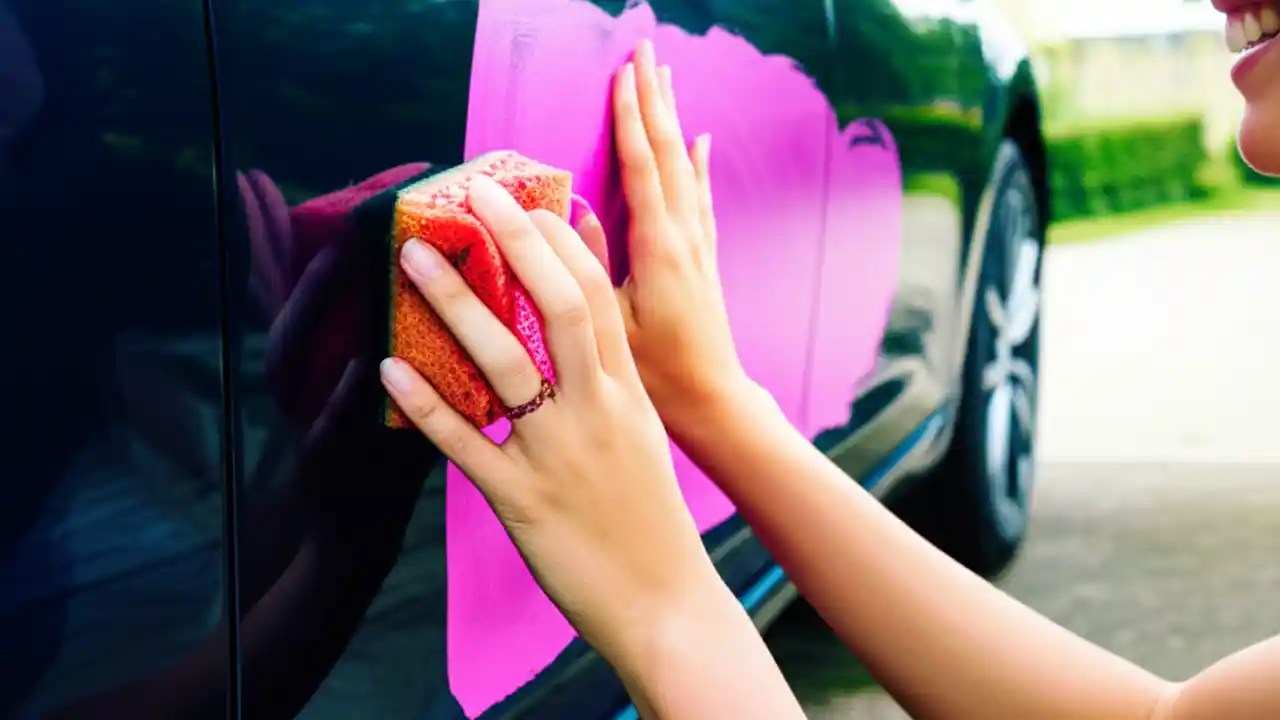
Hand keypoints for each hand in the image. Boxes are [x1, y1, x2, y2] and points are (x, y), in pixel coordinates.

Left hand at [379, 175, 729, 665]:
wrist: (667, 604)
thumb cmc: (650, 519)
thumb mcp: (643, 436)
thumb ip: (613, 382)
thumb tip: (588, 334)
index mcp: (627, 393)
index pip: (598, 299)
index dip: (562, 242)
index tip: (529, 200)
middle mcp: (597, 412)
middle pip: (556, 307)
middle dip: (514, 243)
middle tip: (472, 194)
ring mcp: (561, 455)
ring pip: (506, 364)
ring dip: (457, 304)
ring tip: (415, 258)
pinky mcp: (525, 502)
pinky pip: (467, 444)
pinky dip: (426, 404)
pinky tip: (390, 367)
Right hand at [580, 40, 761, 437]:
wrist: (713, 402)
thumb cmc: (657, 375)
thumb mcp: (612, 326)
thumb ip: (592, 268)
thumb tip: (572, 211)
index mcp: (660, 247)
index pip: (642, 167)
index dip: (630, 117)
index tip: (622, 73)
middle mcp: (685, 237)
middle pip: (668, 152)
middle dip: (654, 99)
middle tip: (645, 50)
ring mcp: (698, 246)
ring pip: (685, 167)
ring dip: (674, 120)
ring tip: (668, 78)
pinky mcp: (703, 259)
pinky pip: (700, 196)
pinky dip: (697, 164)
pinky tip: (699, 143)